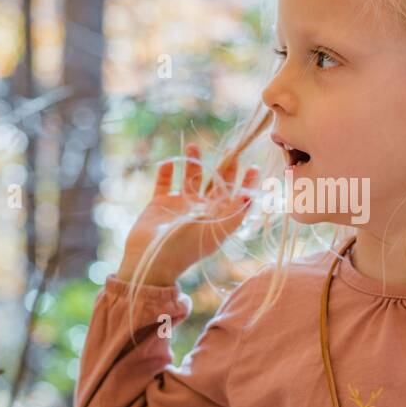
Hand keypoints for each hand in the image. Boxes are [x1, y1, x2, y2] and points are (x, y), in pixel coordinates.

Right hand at [117, 142, 259, 285]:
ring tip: (193, 146)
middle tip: (231, 149)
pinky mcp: (159, 204)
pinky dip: (165, 172)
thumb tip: (250, 197)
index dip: (245, 184)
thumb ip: (233, 215)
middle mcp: (200, 211)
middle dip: (223, 167)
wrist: (151, 259)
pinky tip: (168, 162)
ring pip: (189, 179)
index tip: (253, 167)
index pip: (235, 197)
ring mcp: (180, 206)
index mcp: (216, 218)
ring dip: (192, 163)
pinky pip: (163, 184)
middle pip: (215, 184)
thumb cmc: (186, 248)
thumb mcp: (214, 232)